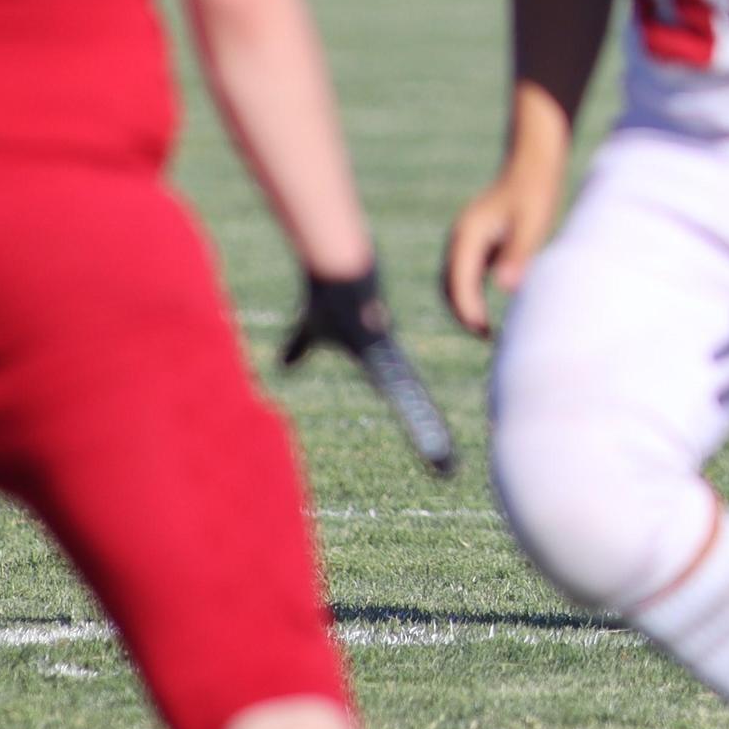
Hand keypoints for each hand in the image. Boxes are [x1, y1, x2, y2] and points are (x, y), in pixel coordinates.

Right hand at [283, 264, 458, 477]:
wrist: (333, 260)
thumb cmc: (324, 292)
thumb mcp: (310, 330)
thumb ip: (300, 349)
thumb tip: (281, 366)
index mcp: (379, 360)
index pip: (404, 399)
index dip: (420, 426)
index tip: (440, 456)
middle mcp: (384, 355)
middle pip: (408, 401)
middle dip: (425, 435)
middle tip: (447, 469)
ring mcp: (378, 344)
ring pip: (401, 388)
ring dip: (415, 418)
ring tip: (437, 452)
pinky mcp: (369, 331)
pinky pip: (381, 363)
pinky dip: (393, 386)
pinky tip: (402, 396)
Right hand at [441, 166, 557, 338]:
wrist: (533, 163)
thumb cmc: (536, 192)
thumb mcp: (533, 224)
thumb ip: (518, 254)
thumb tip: (504, 287)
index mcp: (469, 234)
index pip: (458, 281)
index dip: (468, 310)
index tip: (484, 332)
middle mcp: (460, 237)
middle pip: (449, 285)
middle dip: (462, 313)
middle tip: (485, 337)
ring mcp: (465, 239)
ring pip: (453, 281)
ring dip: (463, 306)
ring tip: (484, 330)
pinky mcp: (475, 241)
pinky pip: (463, 274)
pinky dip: (468, 294)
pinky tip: (485, 309)